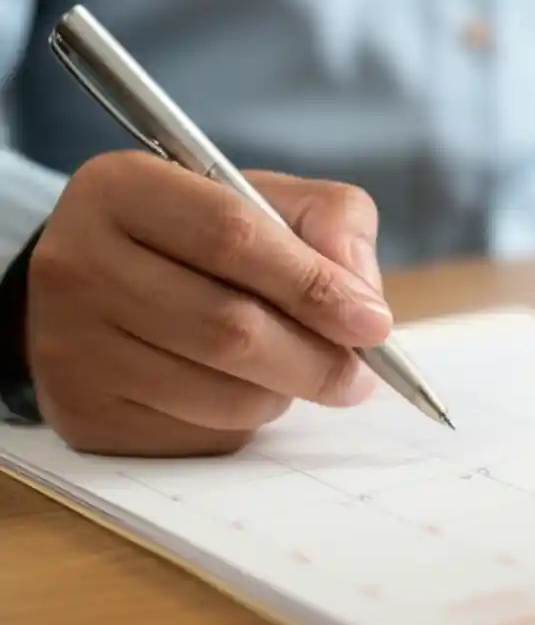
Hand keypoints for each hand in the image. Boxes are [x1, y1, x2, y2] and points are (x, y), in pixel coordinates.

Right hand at [26, 151, 392, 455]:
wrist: (101, 289)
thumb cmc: (201, 240)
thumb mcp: (265, 199)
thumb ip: (329, 221)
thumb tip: (361, 292)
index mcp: (122, 189)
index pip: (233, 237)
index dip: (315, 285)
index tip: (374, 322)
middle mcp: (76, 264)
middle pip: (229, 329)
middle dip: (317, 358)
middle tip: (360, 373)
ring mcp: (70, 347)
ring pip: (220, 393)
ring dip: (284, 392)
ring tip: (297, 370)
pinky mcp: (82, 415)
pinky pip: (199, 435)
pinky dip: (246, 421)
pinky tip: (244, 389)